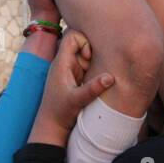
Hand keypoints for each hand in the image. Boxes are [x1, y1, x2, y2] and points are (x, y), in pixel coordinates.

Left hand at [30, 30, 114, 145]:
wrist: (52, 126)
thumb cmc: (60, 112)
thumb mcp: (77, 100)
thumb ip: (93, 88)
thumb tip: (111, 77)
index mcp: (62, 63)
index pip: (72, 36)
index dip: (84, 41)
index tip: (89, 57)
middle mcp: (66, 63)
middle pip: (81, 42)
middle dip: (93, 50)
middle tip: (97, 63)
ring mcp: (71, 70)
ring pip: (86, 54)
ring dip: (95, 60)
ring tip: (99, 72)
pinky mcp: (77, 77)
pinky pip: (88, 65)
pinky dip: (95, 68)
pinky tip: (99, 78)